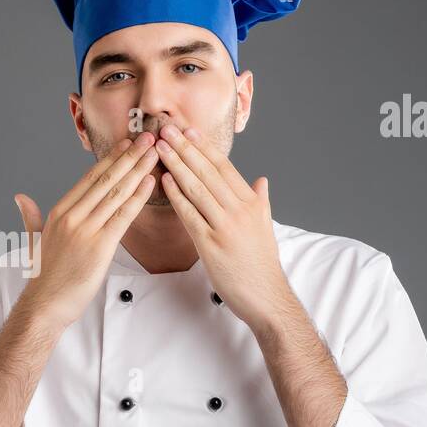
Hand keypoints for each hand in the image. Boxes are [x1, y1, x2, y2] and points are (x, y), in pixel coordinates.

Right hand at [14, 133, 159, 330]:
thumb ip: (30, 216)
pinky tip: (150, 182)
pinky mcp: (99, 246)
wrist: (45, 305)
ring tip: (154, 152)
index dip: (111, 159)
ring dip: (138, 170)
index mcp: (58, 212)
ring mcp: (85, 230)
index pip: (89, 178)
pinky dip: (138, 197)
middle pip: (105, 179)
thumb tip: (20, 198)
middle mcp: (71, 216)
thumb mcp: (35, 240)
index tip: (126, 143)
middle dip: (129, 156)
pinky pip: (122, 216)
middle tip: (148, 137)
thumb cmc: (44, 277)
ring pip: (116, 193)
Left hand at [154, 123, 297, 333]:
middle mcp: (240, 210)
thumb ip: (261, 201)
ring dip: (177, 165)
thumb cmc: (261, 263)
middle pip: (208, 172)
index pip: (225, 167)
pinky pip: (190, 214)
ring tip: (160, 148)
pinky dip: (176, 195)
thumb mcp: (265, 226)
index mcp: (252, 203)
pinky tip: (164, 180)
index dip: (204, 147)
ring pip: (197, 188)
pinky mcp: (211, 244)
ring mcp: (226, 226)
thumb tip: (261, 180)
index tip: (189, 130)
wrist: (266, 296)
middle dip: (186, 148)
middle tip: (167, 129)